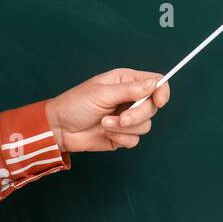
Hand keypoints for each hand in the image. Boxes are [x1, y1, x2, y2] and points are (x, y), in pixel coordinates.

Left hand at [44, 67, 170, 152]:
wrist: (60, 129)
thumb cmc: (76, 104)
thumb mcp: (103, 93)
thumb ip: (130, 89)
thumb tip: (155, 84)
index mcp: (126, 81)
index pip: (155, 82)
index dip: (162, 91)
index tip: (160, 101)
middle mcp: (129, 98)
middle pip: (153, 107)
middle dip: (137, 115)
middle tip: (121, 118)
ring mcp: (127, 118)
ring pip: (146, 125)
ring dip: (124, 128)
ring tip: (105, 124)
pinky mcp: (123, 135)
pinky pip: (135, 140)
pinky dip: (121, 138)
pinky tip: (105, 133)